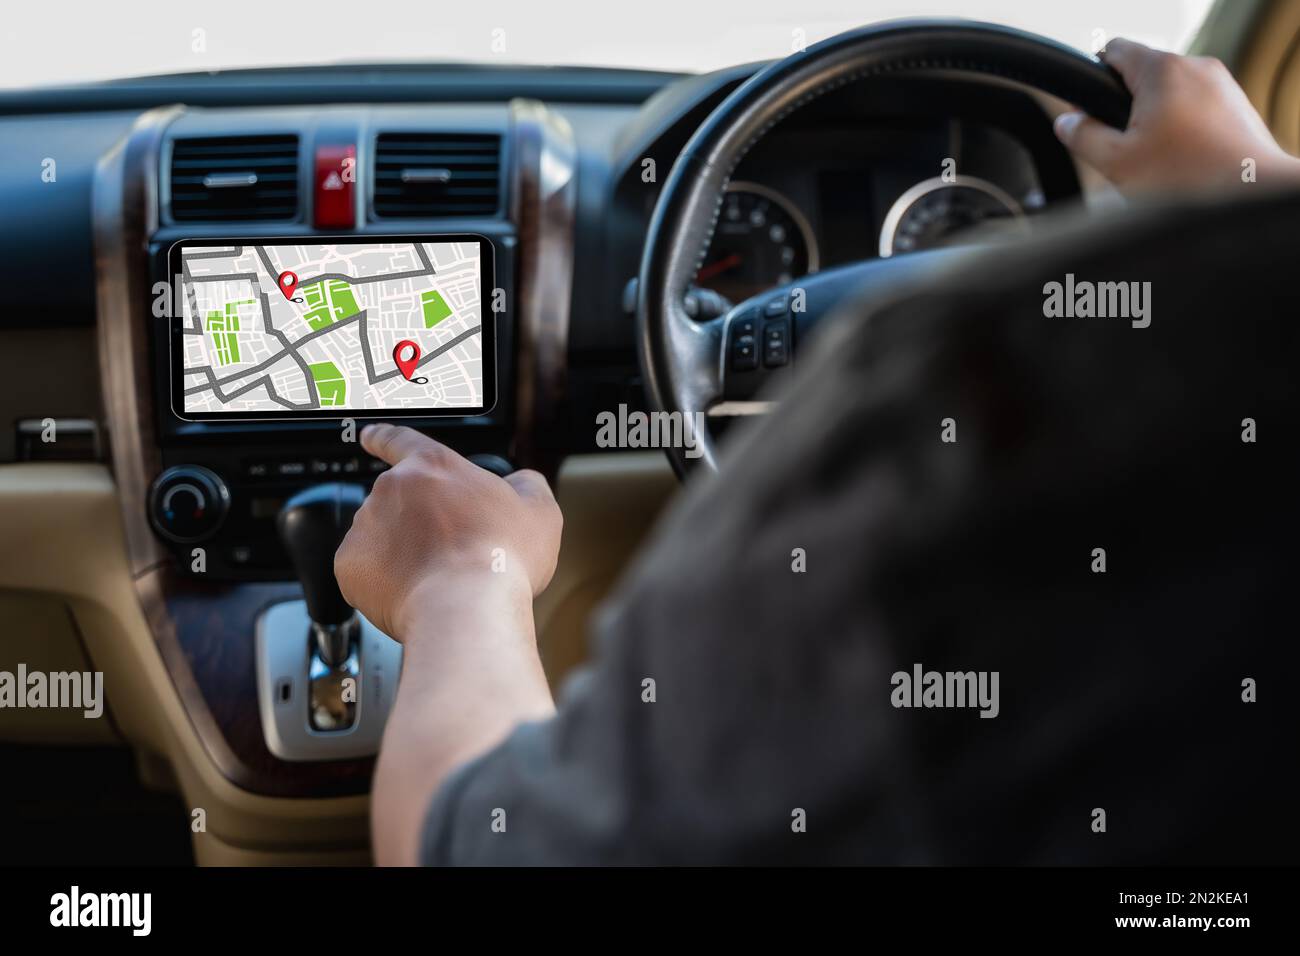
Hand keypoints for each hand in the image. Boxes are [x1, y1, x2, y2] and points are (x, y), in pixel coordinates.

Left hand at [334, 423, 562, 641]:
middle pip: (397, 499)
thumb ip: (526, 485)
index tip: (370, 437)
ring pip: (380, 534)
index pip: (400, 440)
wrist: (465, 608)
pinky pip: (364, 569)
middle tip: (448, 551)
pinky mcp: (350, 564)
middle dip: (416, 522)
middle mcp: (393, 487)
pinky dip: (383, 580)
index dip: (384, 438)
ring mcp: (366, 524)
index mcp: (434, 466)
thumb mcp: (539, 511)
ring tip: (436, 577)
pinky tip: (413, 591)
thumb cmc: (502, 560)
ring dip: (400, 551)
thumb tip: (520, 484)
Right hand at [1054, 38, 1299, 192]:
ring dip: (1155, 122)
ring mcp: (1220, 84)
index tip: (1090, 109)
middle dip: (1126, 108)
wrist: (1252, 192)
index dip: (1093, 78)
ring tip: (1157, 160)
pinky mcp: (1236, 104)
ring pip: (1169, 95)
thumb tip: (1067, 122)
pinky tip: (1182, 161)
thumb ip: (1082, 136)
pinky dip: (1182, 130)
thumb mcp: (1115, 161)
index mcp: (1161, 70)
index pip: (1113, 50)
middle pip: (1141, 76)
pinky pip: (1195, 108)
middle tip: (1124, 148)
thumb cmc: (1188, 176)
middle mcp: (1194, 66)